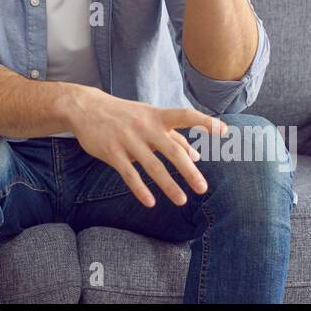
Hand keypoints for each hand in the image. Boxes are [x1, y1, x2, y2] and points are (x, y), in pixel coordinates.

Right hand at [68, 88, 226, 206]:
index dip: (204, 122)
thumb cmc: (124, 115)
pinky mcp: (111, 152)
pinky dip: (140, 189)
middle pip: (171, 149)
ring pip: (152, 166)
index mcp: (156, 116)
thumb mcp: (149, 119)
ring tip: (182, 201)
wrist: (86, 108)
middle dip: (188, 170)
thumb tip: (198, 155)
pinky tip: (150, 202)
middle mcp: (144, 127)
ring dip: (168, 185)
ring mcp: (127, 139)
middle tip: (203, 188)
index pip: (185, 116)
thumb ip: (173, 136)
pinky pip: (129, 174)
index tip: (224, 131)